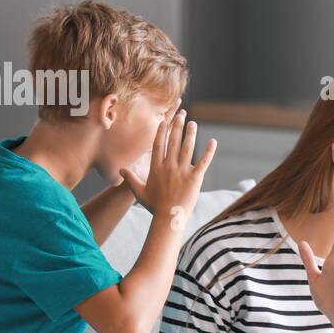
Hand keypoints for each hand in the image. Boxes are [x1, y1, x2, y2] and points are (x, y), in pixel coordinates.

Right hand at [120, 109, 215, 227]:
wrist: (169, 218)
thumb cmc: (154, 206)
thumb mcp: (139, 191)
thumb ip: (130, 178)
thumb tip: (121, 170)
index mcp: (156, 167)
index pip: (158, 144)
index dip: (162, 131)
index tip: (165, 121)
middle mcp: (169, 166)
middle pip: (173, 141)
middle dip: (177, 126)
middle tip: (181, 115)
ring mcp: (182, 171)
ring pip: (187, 148)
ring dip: (190, 134)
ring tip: (193, 123)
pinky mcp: (195, 178)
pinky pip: (203, 162)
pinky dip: (209, 151)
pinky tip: (213, 142)